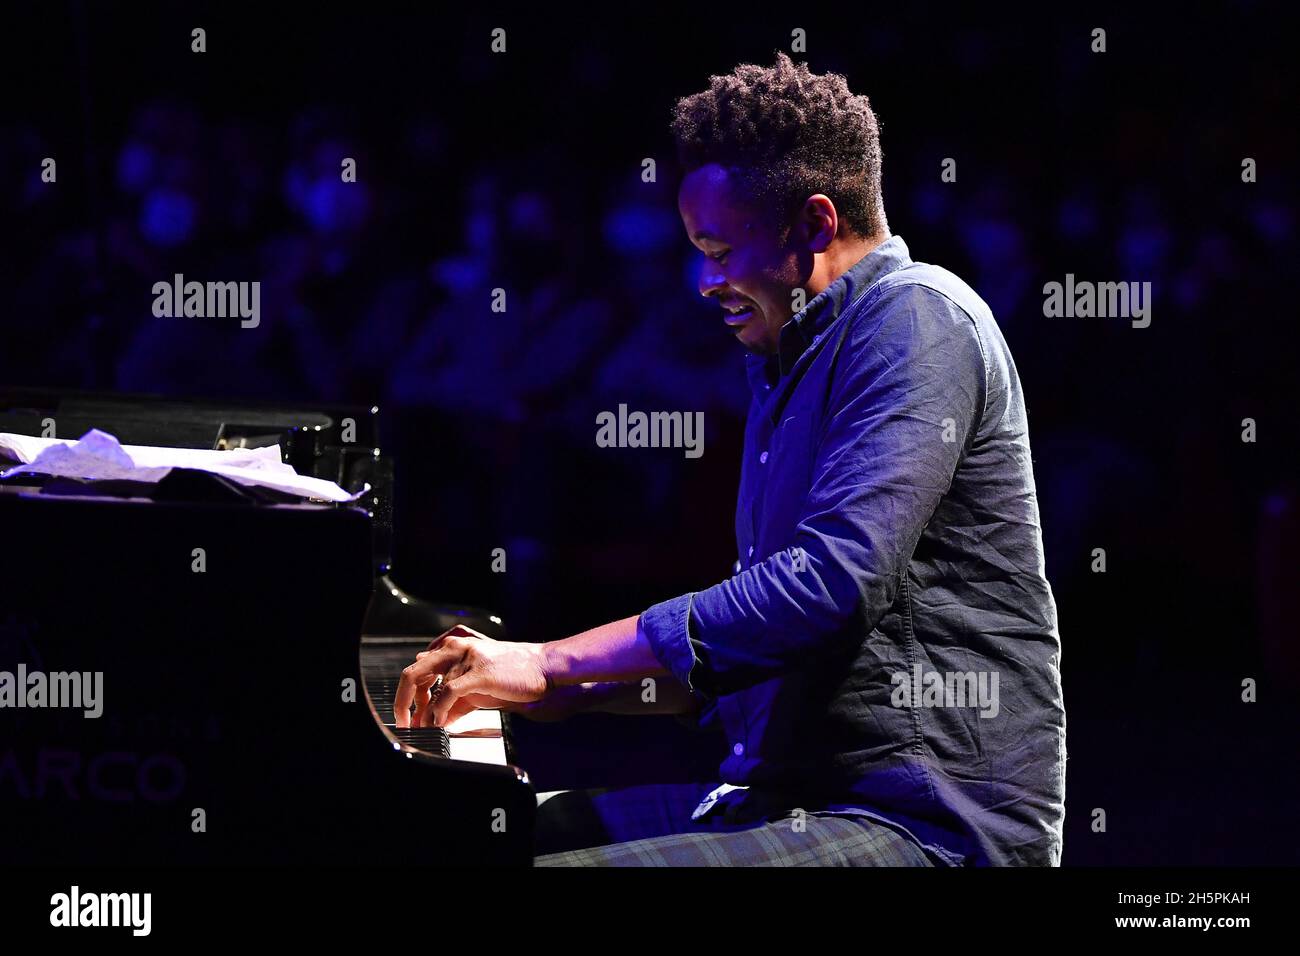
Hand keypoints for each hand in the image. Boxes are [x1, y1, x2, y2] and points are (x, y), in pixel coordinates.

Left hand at [393, 625, 549, 728]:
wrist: (542, 669)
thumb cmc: (512, 676)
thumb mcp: (476, 687)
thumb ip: (453, 698)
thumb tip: (434, 718)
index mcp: (453, 648)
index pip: (418, 670)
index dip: (409, 696)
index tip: (409, 716)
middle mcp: (455, 648)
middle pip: (413, 673)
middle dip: (402, 702)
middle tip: (403, 723)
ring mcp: (466, 658)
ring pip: (428, 685)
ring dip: (422, 714)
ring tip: (423, 729)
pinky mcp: (478, 672)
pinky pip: (447, 693)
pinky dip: (438, 711)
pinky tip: (439, 723)